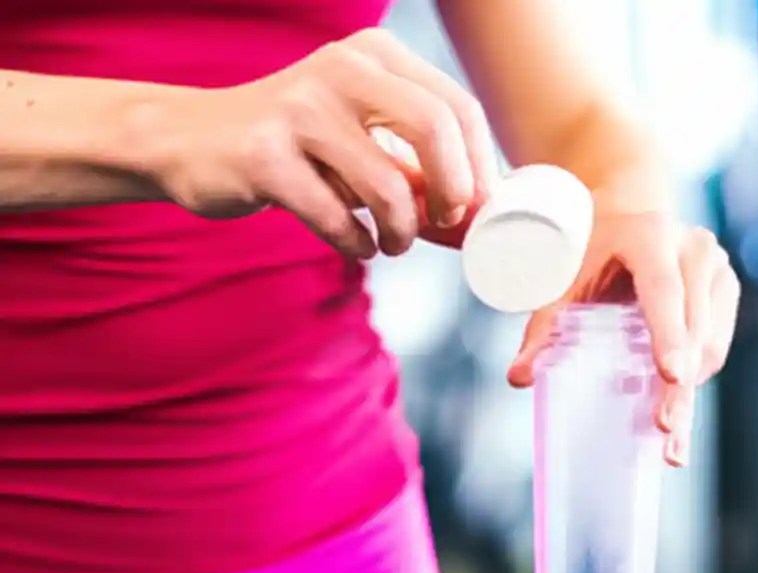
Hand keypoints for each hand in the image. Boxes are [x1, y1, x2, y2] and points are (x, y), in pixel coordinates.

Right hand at [148, 28, 499, 256]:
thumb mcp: (362, 141)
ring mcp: (299, 108)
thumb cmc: (297, 146)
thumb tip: (480, 225)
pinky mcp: (263, 155)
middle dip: (454, 190)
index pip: (457, 106)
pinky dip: (356, 244)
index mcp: (375, 54)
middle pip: (434, 128)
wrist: (188, 139)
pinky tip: (356, 245)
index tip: (478, 208)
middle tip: (446, 223)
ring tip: (391, 243)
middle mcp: (341, 68)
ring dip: (401, 231)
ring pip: (387, 185)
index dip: (479, 167)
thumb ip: (418, 173)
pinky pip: (337, 217)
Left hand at [507, 213, 740, 467]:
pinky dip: (697, 373)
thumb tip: (520, 378)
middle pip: (692, 327)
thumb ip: (544, 328)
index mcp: (649, 237)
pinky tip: (675, 395)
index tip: (673, 375)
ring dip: (690, 386)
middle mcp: (693, 248)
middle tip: (667, 431)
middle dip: (680, 385)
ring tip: (667, 426)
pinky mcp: (727, 286)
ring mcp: (717, 267)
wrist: (629, 215)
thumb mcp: (564, 280)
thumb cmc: (591, 251)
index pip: (664, 291)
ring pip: (710, 341)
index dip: (669, 334)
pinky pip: (718, 342)